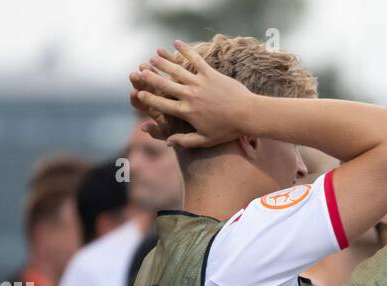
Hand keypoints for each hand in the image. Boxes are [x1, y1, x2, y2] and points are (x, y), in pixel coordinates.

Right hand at [129, 40, 255, 149]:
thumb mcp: (206, 140)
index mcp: (187, 112)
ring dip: (163, 62)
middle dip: (151, 78)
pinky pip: (196, 59)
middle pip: (165, 85)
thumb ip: (185, 141)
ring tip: (153, 57)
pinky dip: (186, 50)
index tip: (138, 93)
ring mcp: (200, 83)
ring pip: (177, 70)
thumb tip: (168, 142)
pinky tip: (176, 42)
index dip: (149, 98)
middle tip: (140, 72)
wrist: (247, 114)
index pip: (162, 104)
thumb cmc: (227, 130)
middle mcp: (190, 95)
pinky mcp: (211, 73)